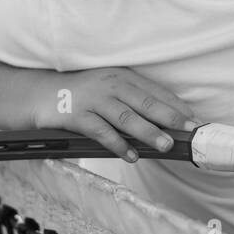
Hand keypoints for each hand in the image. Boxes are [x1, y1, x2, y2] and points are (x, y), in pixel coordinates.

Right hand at [31, 67, 198, 162]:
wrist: (39, 94)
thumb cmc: (80, 95)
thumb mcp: (108, 90)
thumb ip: (132, 102)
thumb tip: (164, 125)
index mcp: (122, 76)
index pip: (155, 91)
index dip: (177, 106)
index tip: (195, 120)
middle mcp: (110, 85)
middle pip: (145, 102)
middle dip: (170, 117)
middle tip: (189, 130)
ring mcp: (93, 99)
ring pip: (126, 116)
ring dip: (148, 131)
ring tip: (166, 145)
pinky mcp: (77, 115)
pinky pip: (101, 131)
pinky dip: (117, 144)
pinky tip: (131, 156)